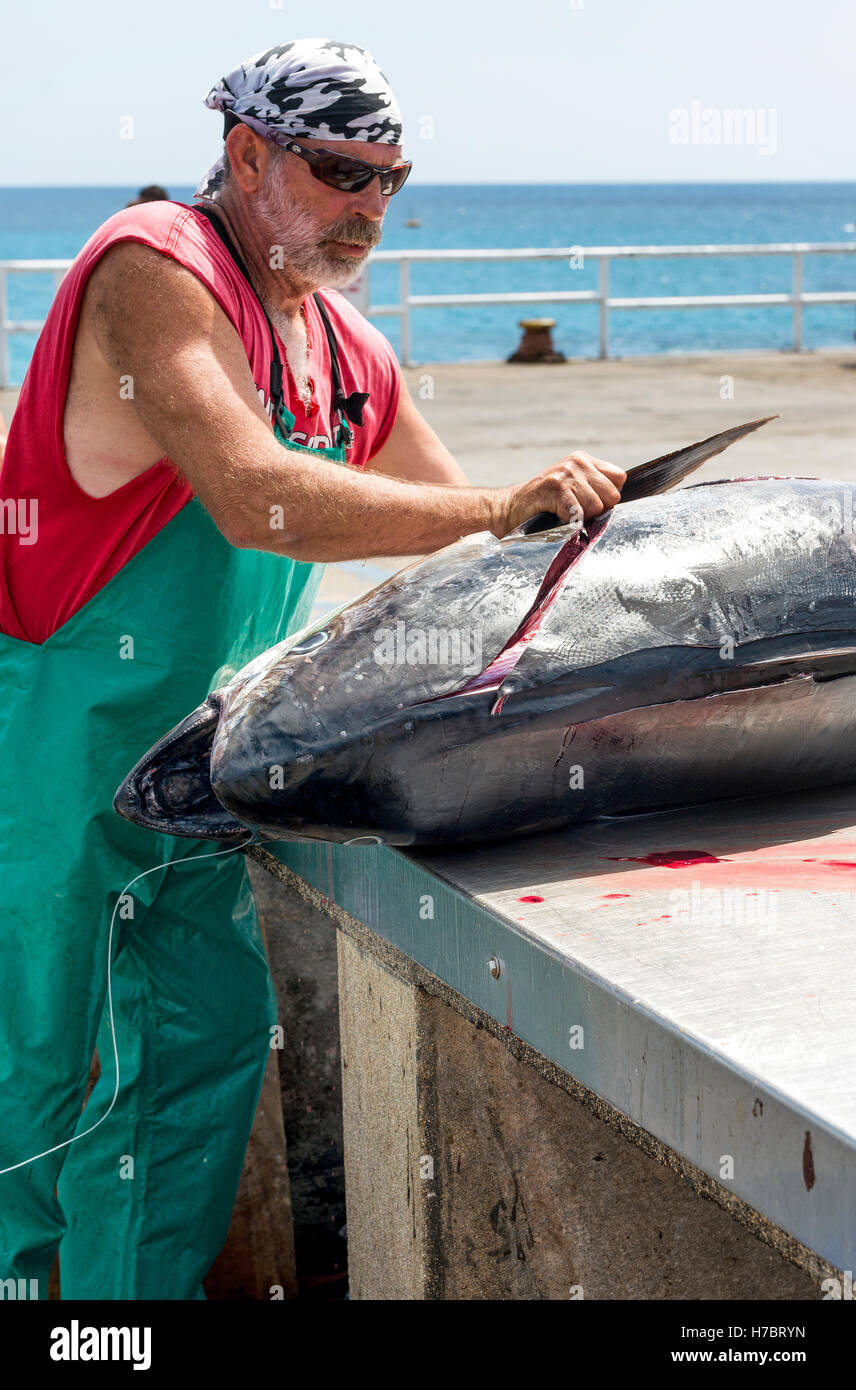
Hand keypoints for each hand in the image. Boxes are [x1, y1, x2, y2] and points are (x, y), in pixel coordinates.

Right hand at [505, 451, 626, 530]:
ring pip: (597, 506)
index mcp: (584, 460)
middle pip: (612, 495)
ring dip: (581, 517)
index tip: (589, 503)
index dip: (609, 497)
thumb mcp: (573, 488)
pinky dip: (569, 521)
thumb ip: (596, 489)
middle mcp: (577, 462)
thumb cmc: (545, 504)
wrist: (511, 508)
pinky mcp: (556, 487)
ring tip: (563, 512)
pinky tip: (556, 515)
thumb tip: (618, 501)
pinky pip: (579, 512)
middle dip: (597, 510)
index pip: (620, 478)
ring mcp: (566, 473)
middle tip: (575, 510)